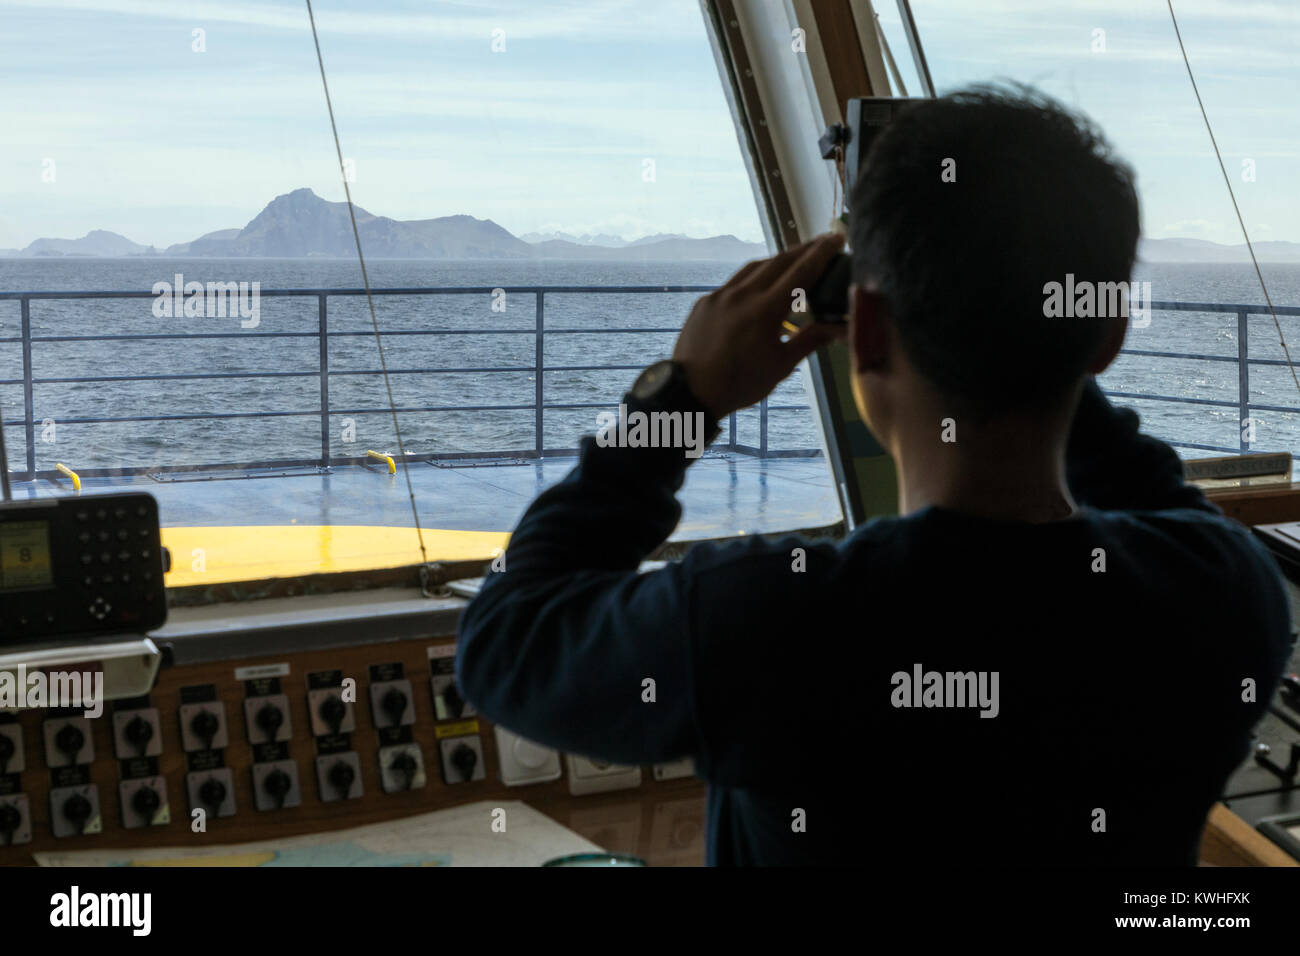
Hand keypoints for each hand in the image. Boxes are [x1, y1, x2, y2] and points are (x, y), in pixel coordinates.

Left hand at [672, 233, 846, 419]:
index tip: (836, 238)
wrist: (690, 393)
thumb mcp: (781, 365)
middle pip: (779, 262)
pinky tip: (761, 284)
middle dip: (803, 250)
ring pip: (754, 268)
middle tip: (822, 243)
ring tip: (794, 259)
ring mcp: (720, 295)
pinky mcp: (705, 302)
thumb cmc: (740, 383)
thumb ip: (810, 340)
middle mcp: (742, 294)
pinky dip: (753, 277)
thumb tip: (841, 328)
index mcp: (765, 310)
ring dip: (778, 260)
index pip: (801, 272)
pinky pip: (734, 282)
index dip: (821, 253)